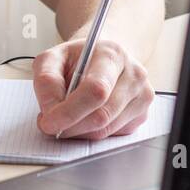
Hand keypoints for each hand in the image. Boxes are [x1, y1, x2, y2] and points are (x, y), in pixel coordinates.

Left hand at [32, 37, 155, 139]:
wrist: (104, 57)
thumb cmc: (79, 58)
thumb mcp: (54, 58)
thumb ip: (47, 80)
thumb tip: (50, 109)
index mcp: (112, 54)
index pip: (96, 90)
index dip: (70, 111)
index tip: (48, 122)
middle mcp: (133, 74)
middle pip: (102, 115)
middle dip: (71, 126)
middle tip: (50, 124)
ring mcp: (142, 96)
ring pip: (106, 130)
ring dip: (79, 131)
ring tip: (67, 117)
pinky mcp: (142, 114)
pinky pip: (113, 135)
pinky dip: (92, 132)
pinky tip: (86, 117)